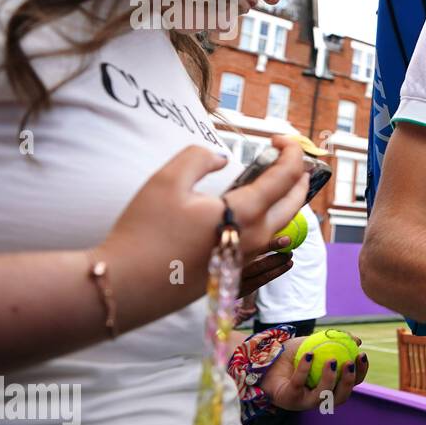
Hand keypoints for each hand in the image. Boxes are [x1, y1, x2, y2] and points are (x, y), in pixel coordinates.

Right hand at [97, 137, 306, 329]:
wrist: (127, 286)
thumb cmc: (145, 232)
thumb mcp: (166, 180)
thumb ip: (199, 157)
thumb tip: (223, 158)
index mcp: (246, 213)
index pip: (286, 177)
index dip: (291, 152)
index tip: (280, 138)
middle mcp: (255, 239)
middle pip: (294, 204)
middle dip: (298, 177)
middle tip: (291, 160)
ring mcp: (246, 260)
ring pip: (282, 228)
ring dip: (288, 203)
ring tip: (281, 187)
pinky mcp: (234, 275)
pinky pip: (267, 252)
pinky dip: (275, 232)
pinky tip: (271, 230)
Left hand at [261, 334, 368, 410]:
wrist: (263, 360)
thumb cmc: (291, 355)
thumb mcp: (315, 343)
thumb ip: (335, 341)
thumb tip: (357, 340)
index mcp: (329, 386)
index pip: (351, 384)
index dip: (360, 372)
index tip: (361, 355)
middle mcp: (319, 398)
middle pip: (341, 397)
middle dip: (348, 382)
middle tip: (349, 363)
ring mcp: (304, 401)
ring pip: (323, 397)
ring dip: (330, 379)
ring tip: (331, 360)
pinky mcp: (289, 399)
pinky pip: (299, 384)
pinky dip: (305, 369)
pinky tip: (309, 355)